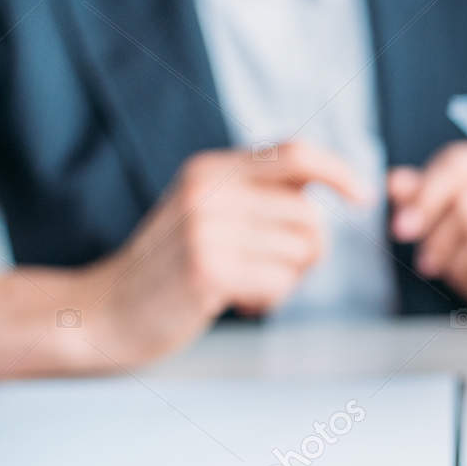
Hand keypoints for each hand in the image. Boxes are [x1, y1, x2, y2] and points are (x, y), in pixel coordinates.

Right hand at [82, 141, 366, 362]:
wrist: (105, 312)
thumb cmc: (167, 269)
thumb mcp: (204, 211)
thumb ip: (254, 193)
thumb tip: (327, 181)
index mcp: (209, 169)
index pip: (294, 152)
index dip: (338, 171)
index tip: (362, 197)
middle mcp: (207, 190)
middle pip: (309, 215)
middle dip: (309, 251)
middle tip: (274, 270)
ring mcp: (205, 228)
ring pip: (301, 252)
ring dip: (286, 279)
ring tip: (246, 285)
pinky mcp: (208, 269)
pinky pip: (280, 282)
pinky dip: (269, 298)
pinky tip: (236, 302)